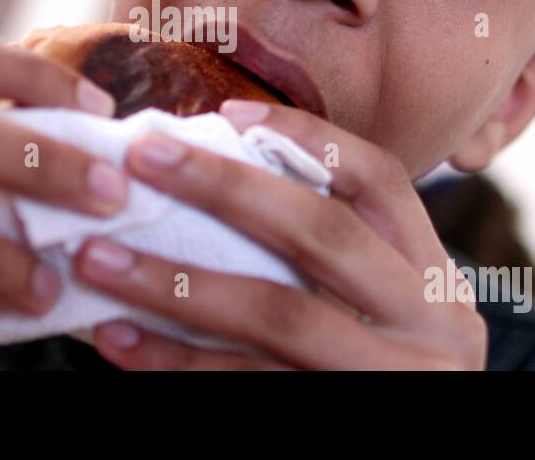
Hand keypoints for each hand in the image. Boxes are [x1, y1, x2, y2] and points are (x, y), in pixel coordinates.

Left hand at [72, 100, 486, 369]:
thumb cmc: (374, 381)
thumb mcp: (387, 322)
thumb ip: (335, 268)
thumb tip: (209, 182)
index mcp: (435, 282)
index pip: (382, 182)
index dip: (309, 138)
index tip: (228, 112)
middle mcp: (432, 326)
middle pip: (323, 232)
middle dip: (224, 186)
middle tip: (142, 156)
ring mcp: (392, 379)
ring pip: (278, 313)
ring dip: (176, 282)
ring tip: (98, 257)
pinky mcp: (339, 422)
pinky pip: (246, 384)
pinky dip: (174, 360)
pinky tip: (118, 338)